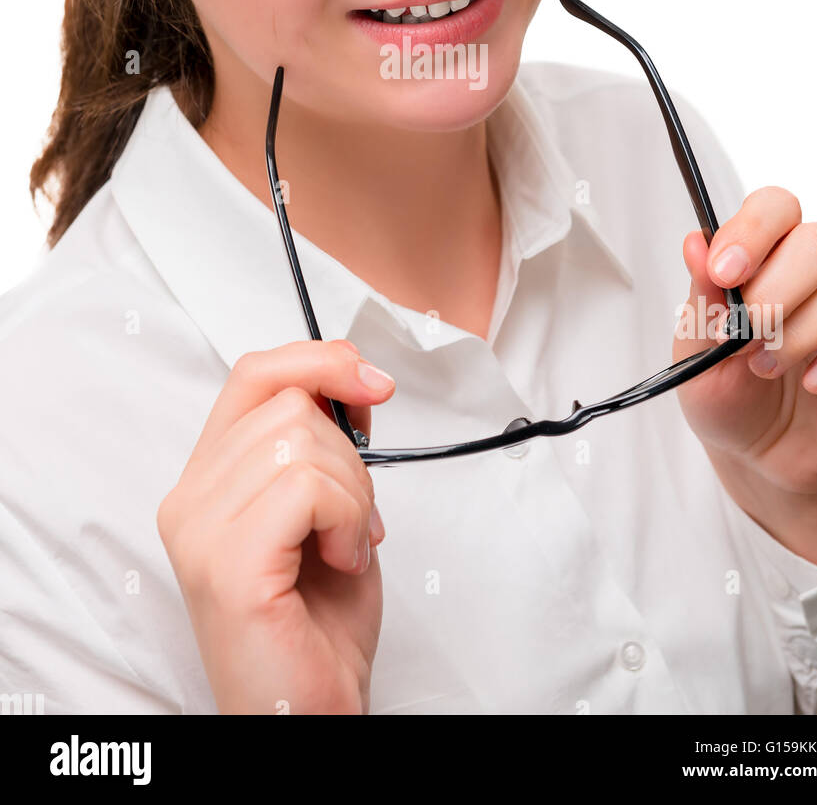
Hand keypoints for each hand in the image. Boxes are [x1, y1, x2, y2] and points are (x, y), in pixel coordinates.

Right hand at [157, 338, 395, 714]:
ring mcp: (199, 531)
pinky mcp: (226, 563)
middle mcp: (188, 500)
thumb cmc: (319, 623)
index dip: (318, 360)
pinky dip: (346, 519)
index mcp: (206, 481)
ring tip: (342, 546)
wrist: (311, 713)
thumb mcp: (328, 509)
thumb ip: (322, 444)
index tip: (371, 382)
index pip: (253, 375)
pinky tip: (338, 561)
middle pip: (288, 404)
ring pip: (300, 441)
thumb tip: (350, 378)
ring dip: (351, 493)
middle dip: (349, 456)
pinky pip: (307, 487)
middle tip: (352, 520)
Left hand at [673, 187, 816, 496]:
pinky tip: (814, 381)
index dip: (752, 231)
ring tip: (768, 367)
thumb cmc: (731, 397)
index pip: (774, 207)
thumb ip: (701, 300)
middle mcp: (813, 274)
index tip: (725, 273)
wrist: (765, 457)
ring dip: (802, 332)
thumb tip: (695, 244)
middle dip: (775, 292)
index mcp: (764, 258)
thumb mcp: (697, 355)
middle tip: (747, 335)